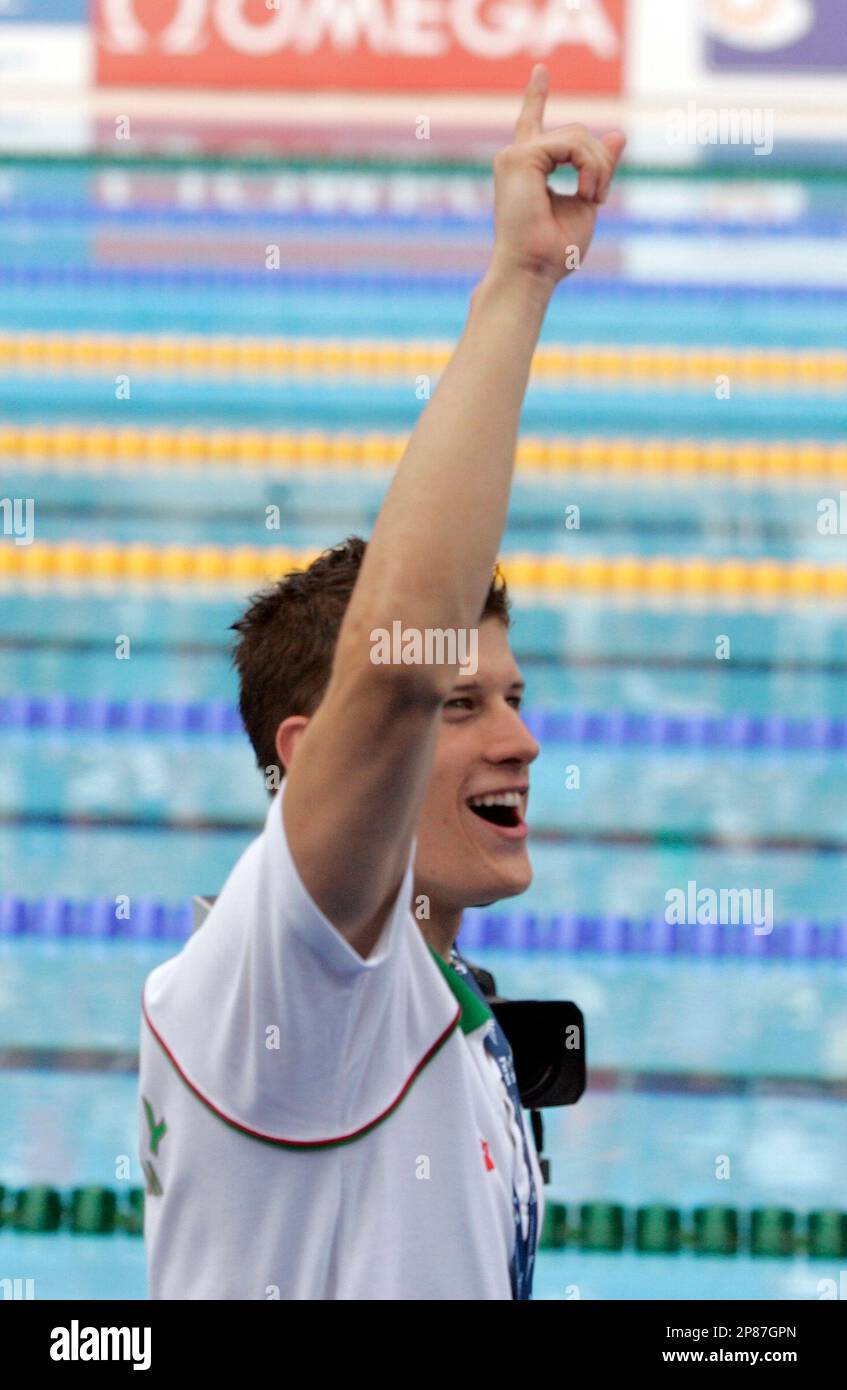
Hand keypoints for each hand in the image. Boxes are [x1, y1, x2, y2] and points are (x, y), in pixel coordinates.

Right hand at [489, 63, 626, 286]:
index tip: (541, 70)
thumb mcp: (587, 201)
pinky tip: (587, 193)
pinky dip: (589, 167)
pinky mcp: (519, 158)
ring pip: (577, 135)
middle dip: (599, 162)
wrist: (534, 271)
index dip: (536, 97)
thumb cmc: (555, 251)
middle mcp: (517, 159)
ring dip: (597, 167)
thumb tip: (618, 134)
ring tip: (593, 198)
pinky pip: (571, 143)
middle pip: (575, 134)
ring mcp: (515, 156)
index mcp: (528, 170)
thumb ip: (600, 168)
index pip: (533, 124)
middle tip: (599, 198)